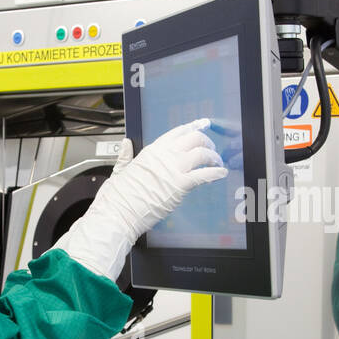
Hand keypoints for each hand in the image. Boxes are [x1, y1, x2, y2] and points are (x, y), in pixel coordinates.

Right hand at [56, 120, 226, 280]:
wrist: (117, 213)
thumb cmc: (116, 198)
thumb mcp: (120, 171)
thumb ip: (125, 156)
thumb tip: (126, 144)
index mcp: (151, 151)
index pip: (176, 132)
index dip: (192, 127)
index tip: (202, 124)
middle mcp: (164, 156)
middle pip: (193, 139)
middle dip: (206, 141)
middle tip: (211, 149)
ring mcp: (173, 169)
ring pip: (202, 154)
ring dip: (213, 157)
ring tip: (217, 163)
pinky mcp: (180, 186)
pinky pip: (204, 174)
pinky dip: (216, 172)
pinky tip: (221, 173)